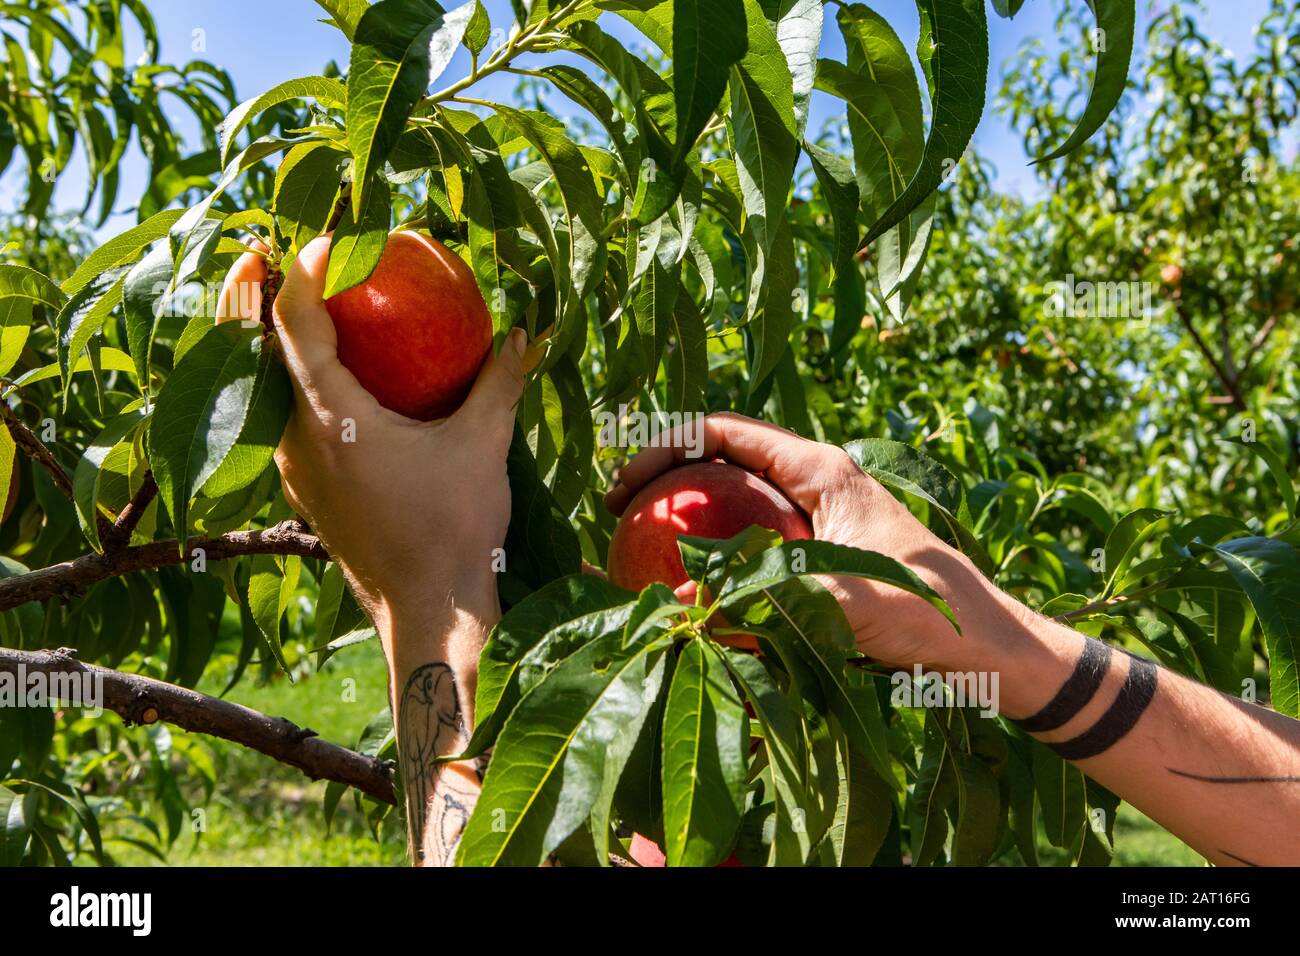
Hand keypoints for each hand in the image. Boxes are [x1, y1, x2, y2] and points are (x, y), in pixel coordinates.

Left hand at [217, 238, 526, 651]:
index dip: (301, 272)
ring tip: (278, 303)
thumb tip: (520, 334)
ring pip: (258, 389)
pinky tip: (319, 375)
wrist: (430, 610)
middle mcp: (296, 440)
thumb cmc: (455, 527)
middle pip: (248, 352)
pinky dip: (285, 382)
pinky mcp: (306, 490)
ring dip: (262, 341)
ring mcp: (294, 469)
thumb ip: (499, 382)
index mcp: (331, 418)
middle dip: (248, 297)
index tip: (324, 240)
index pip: (294, 324)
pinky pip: (280, 420)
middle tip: (259, 252)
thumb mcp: (484, 445)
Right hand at [604, 412, 1019, 671]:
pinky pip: (750, 544)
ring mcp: (815, 518)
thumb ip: (759, 593)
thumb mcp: (840, 596)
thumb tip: (677, 601)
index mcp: (819, 467)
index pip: (720, 432)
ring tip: (637, 549)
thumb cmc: (925, 608)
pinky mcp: (819, 555)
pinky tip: (691, 590)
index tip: (622, 489)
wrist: (986, 645)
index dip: (662, 448)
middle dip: (663, 480)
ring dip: (685, 519)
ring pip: (732, 502)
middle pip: (718, 461)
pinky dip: (713, 557)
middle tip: (615, 518)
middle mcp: (813, 482)